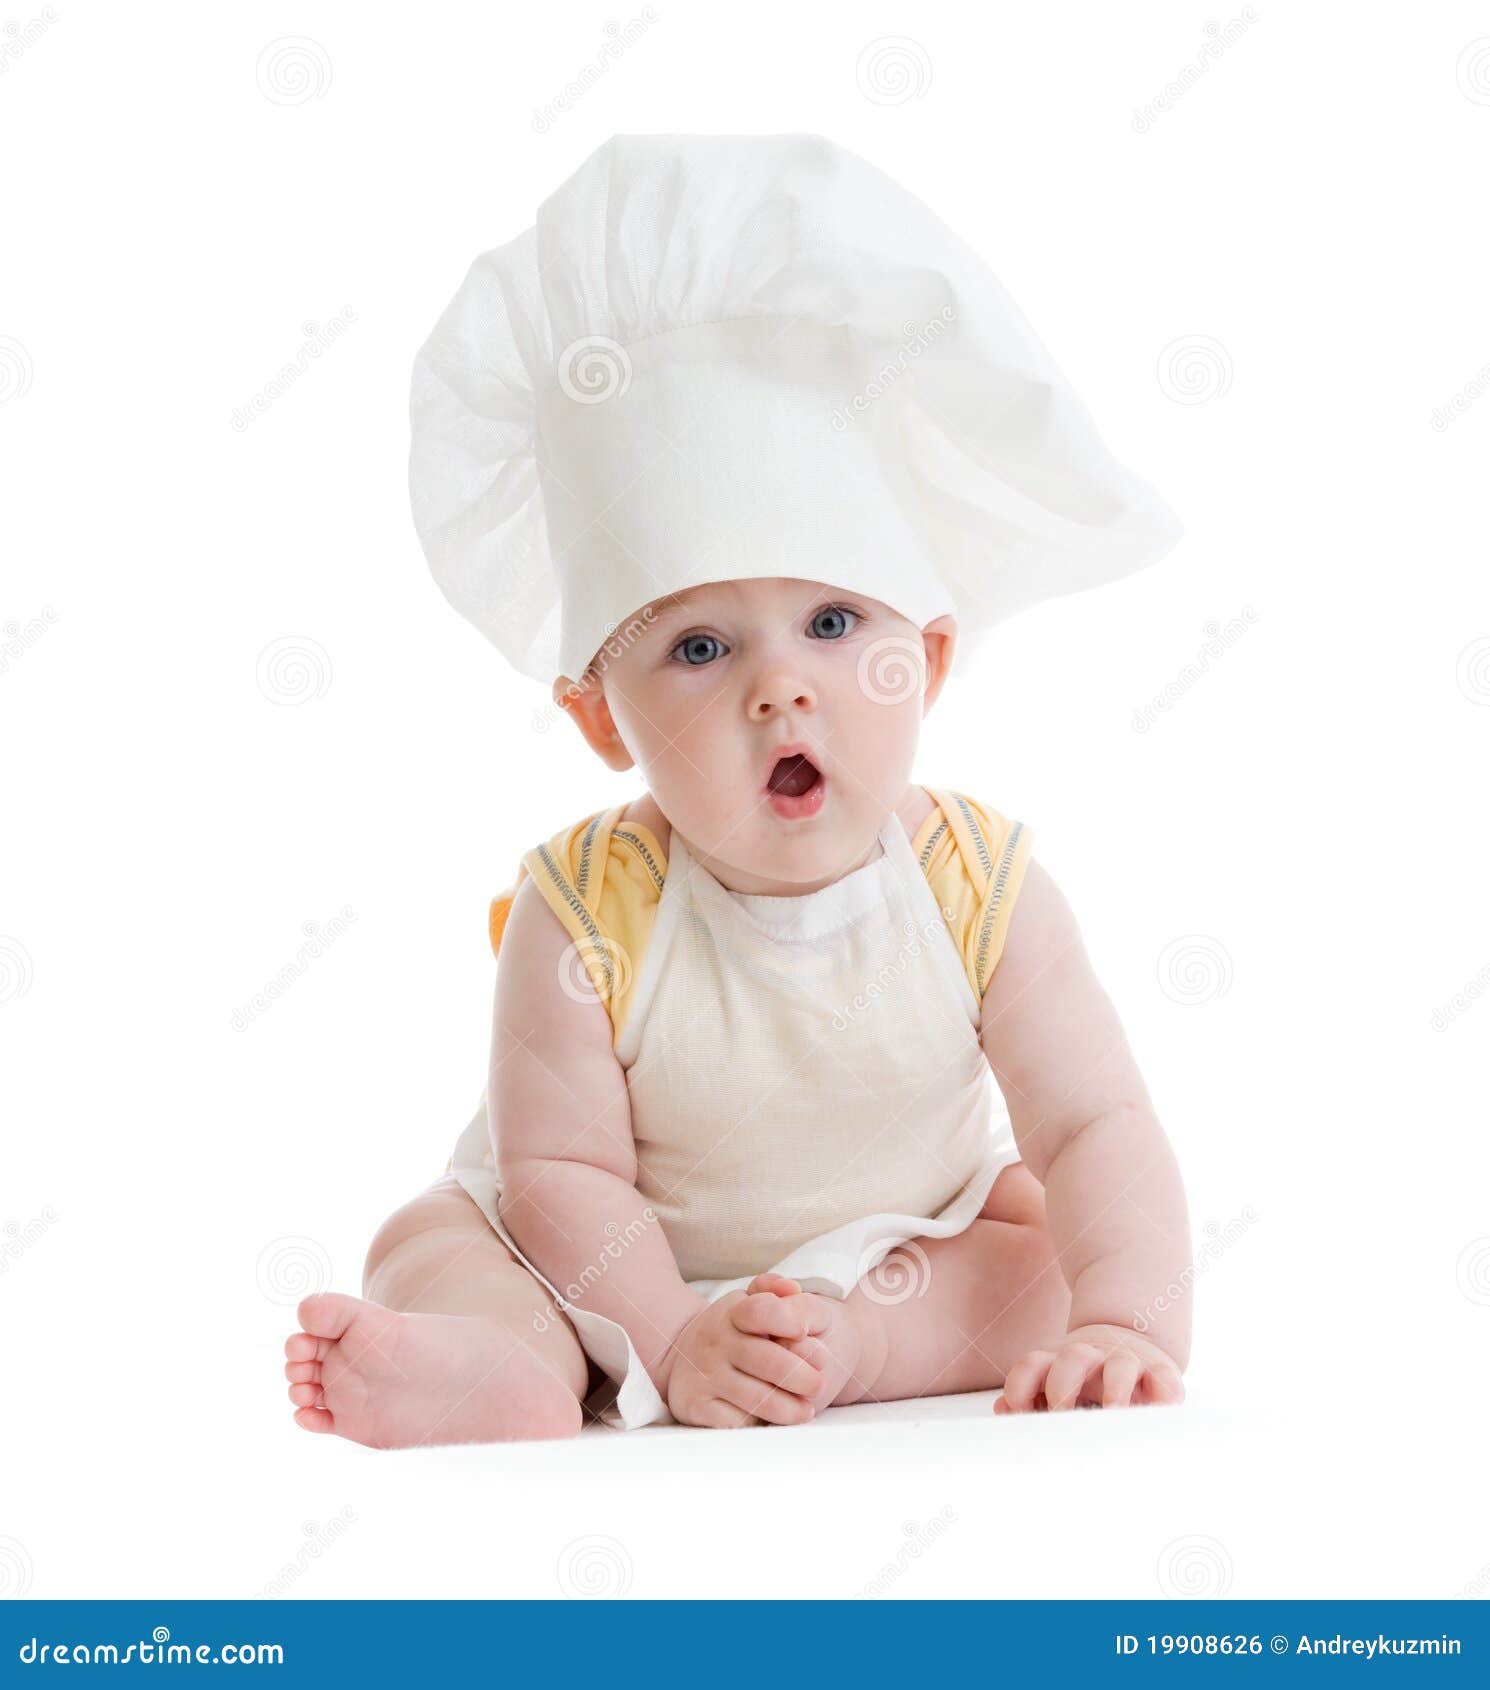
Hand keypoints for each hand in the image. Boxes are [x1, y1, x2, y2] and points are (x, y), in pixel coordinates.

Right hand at [664, 1282, 829, 1428]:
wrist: (680, 1356)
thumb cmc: (731, 1332)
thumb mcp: (747, 1302)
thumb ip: (772, 1290)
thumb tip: (792, 1289)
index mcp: (733, 1313)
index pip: (762, 1311)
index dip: (788, 1320)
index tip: (806, 1331)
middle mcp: (716, 1342)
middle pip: (767, 1360)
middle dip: (800, 1376)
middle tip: (819, 1385)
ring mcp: (704, 1374)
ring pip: (755, 1398)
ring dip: (787, 1408)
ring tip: (805, 1412)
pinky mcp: (694, 1405)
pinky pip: (732, 1421)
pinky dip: (755, 1425)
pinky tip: (769, 1424)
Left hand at [993, 1323, 1184, 1413]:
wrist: (1127, 1338)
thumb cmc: (1083, 1377)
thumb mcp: (1052, 1381)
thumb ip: (1027, 1395)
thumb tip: (1003, 1408)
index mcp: (1058, 1362)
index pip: (1033, 1366)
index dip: (1021, 1386)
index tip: (1018, 1411)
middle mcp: (1091, 1358)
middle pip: (1072, 1359)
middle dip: (1063, 1386)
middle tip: (1061, 1415)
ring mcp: (1126, 1361)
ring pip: (1120, 1365)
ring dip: (1115, 1389)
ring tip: (1114, 1412)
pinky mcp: (1160, 1371)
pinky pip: (1164, 1379)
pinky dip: (1164, 1396)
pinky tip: (1158, 1412)